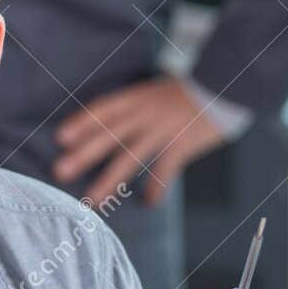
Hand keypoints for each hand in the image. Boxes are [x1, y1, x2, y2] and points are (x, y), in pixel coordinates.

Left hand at [51, 76, 224, 205]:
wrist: (227, 84)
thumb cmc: (190, 90)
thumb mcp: (156, 90)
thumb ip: (136, 107)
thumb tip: (112, 128)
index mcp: (138, 97)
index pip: (104, 109)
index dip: (82, 123)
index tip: (61, 138)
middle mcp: (146, 113)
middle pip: (109, 135)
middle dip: (84, 154)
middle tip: (60, 171)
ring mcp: (163, 130)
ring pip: (130, 158)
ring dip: (109, 182)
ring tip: (93, 202)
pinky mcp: (182, 145)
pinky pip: (164, 171)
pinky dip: (156, 189)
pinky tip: (147, 203)